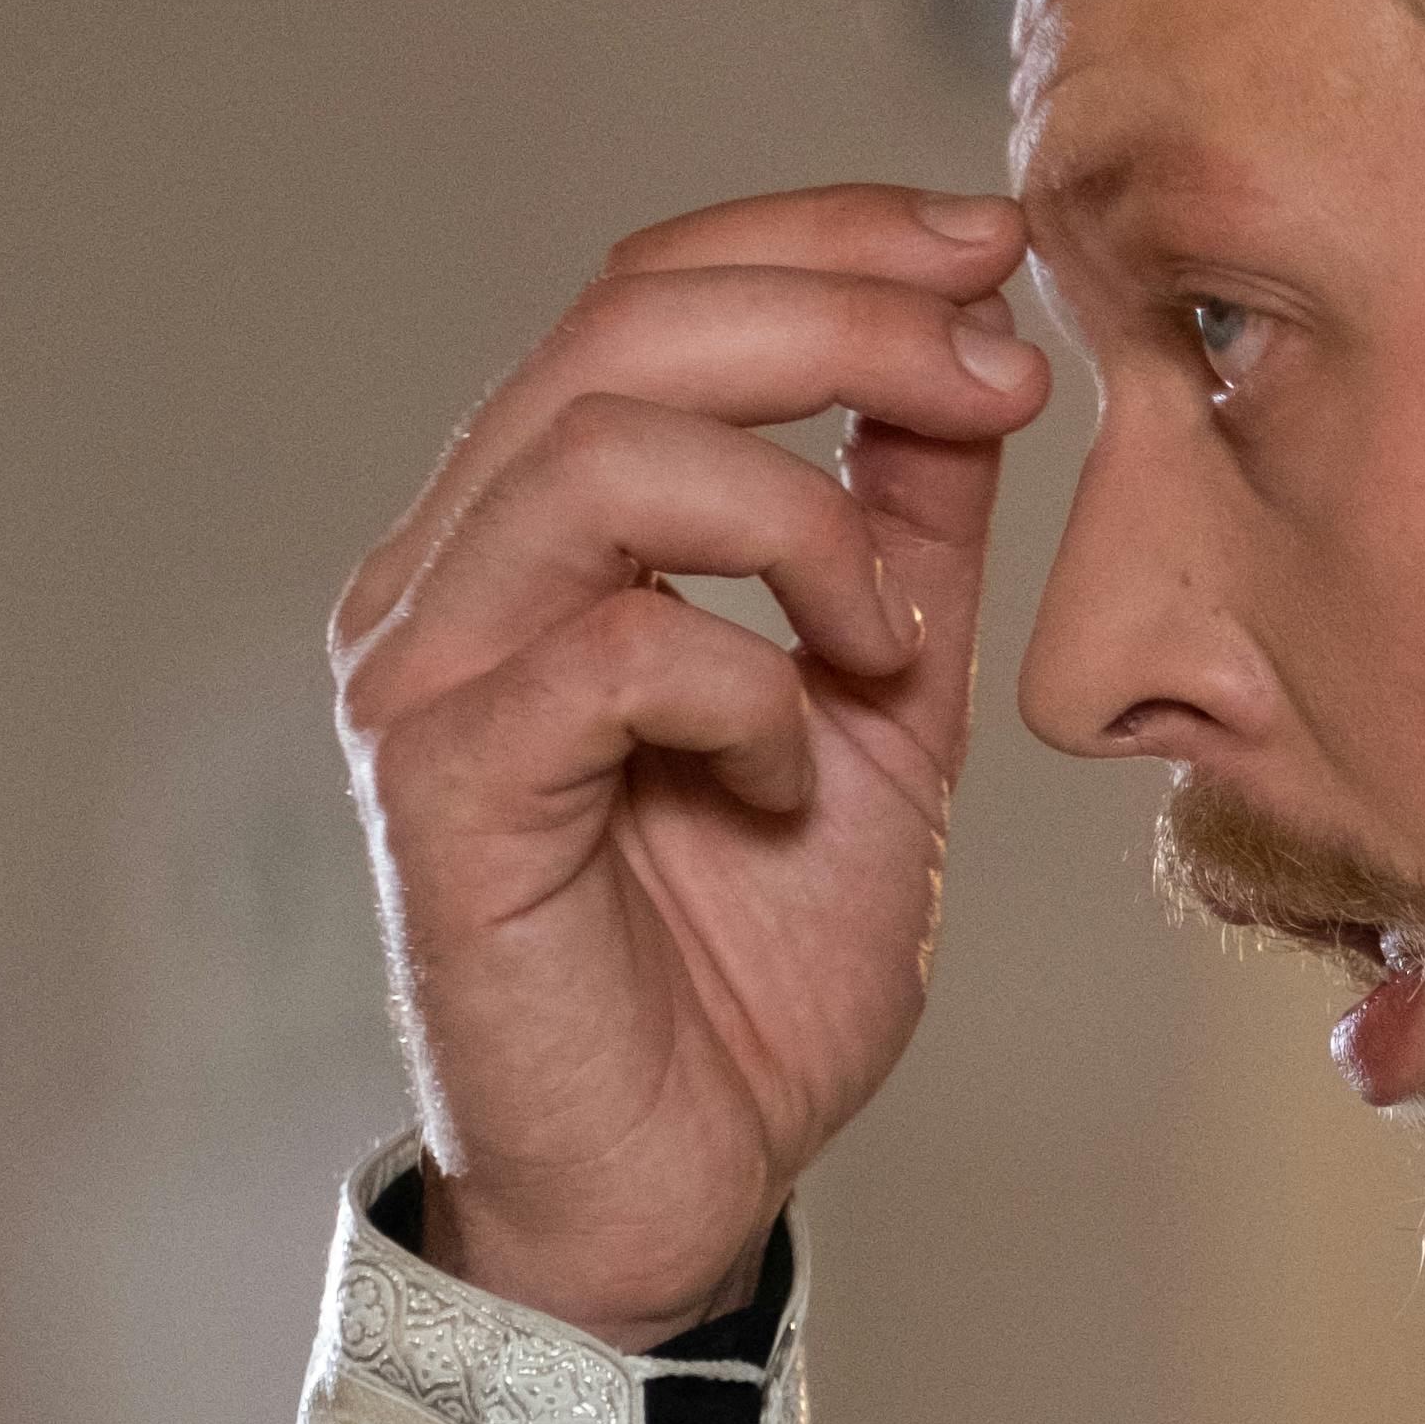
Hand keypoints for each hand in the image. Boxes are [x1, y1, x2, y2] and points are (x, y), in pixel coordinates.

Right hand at [331, 186, 1054, 1343]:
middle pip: (621, 324)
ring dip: (801, 513)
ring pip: (600, 454)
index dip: (825, 239)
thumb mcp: (881, 712)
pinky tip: (796, 768)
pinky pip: (609, 647)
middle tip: (998, 367)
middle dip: (842, 314)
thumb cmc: (752, 971)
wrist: (682, 1184)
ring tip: (893, 633)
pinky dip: (747, 680)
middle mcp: (451, 573)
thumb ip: (902, 539)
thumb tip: (966, 365)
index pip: (648, 294)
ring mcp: (426, 671)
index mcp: (538, 532)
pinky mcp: (443, 785)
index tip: (994, 250)